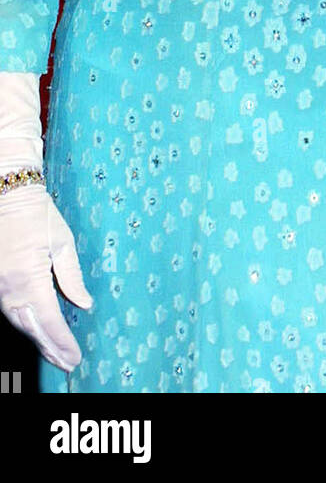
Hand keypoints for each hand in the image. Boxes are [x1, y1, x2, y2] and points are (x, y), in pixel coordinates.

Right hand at [0, 180, 91, 369]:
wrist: (8, 195)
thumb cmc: (38, 214)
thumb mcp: (62, 242)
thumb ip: (72, 276)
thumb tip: (84, 303)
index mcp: (29, 277)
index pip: (49, 320)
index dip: (62, 341)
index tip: (75, 357)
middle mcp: (10, 287)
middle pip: (32, 327)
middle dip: (51, 348)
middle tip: (68, 363)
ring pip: (19, 322)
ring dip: (38, 339)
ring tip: (56, 354)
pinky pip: (10, 311)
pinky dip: (26, 324)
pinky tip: (37, 332)